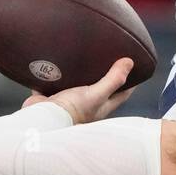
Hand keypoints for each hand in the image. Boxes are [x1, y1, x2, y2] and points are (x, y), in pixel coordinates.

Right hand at [22, 56, 136, 123]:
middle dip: (105, 74)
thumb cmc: (72, 111)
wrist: (41, 119)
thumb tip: (129, 62)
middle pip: (100, 87)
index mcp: (101, 106)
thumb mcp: (96, 94)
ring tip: (84, 55)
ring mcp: (69, 101)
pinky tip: (55, 62)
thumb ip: (112, 80)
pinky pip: (53, 84)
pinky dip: (54, 75)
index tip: (134, 65)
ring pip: (77, 85)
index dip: (130, 80)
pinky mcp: (51, 97)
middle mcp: (87, 105)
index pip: (122, 93)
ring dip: (79, 74)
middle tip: (109, 55)